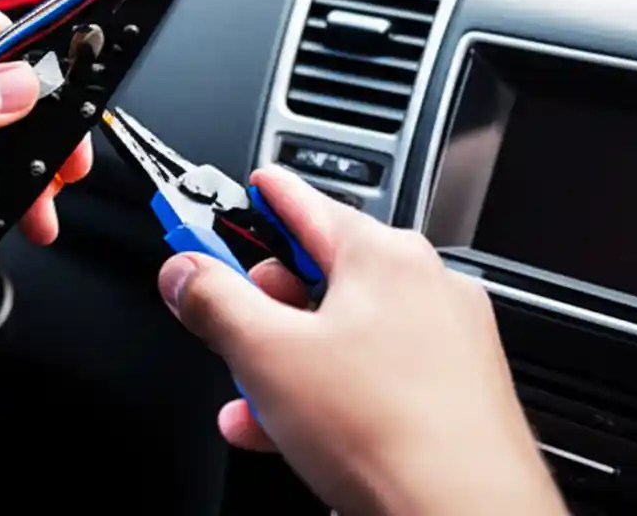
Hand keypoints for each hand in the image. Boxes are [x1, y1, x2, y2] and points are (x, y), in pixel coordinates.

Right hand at [157, 166, 565, 514]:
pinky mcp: (452, 393)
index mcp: (383, 256)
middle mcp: (423, 287)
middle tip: (223, 324)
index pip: (300, 203)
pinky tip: (283, 431)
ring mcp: (444, 341)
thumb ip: (212, 301)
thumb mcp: (264, 354)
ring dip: (283, 362)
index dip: (249, 202)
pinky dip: (322, 394)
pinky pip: (369, 376)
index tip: (215, 203)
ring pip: (340, 334)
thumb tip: (184, 271)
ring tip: (249, 399)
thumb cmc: (390, 434)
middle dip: (261, 305)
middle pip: (317, 273)